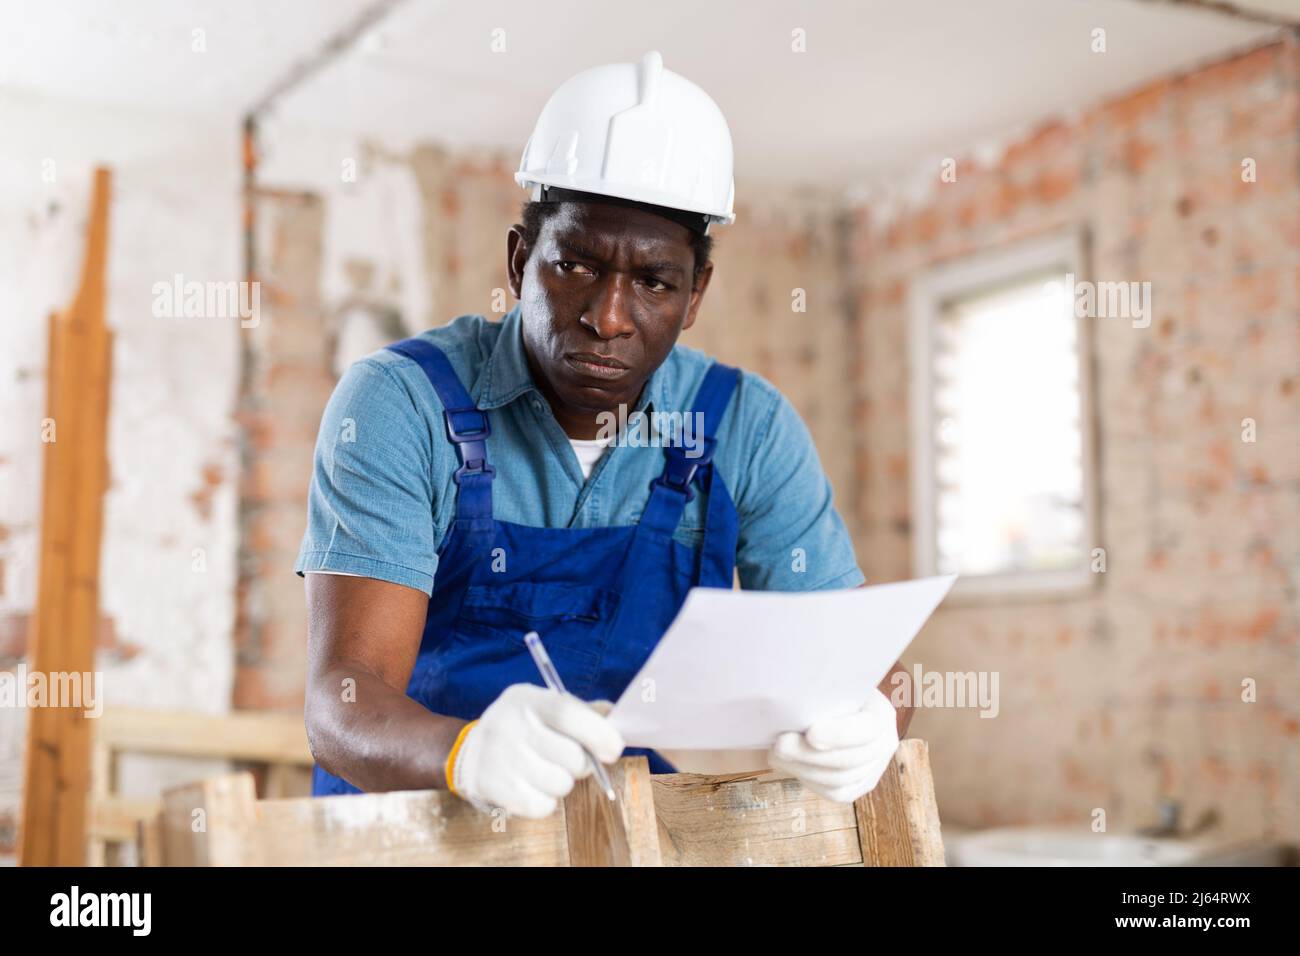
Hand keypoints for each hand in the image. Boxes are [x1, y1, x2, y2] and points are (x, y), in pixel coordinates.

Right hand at [447, 684, 623, 818]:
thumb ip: (585, 712)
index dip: (599, 733)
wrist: (473, 751)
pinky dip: (545, 802)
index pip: (568, 713)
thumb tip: (617, 720)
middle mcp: (509, 724)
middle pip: (572, 756)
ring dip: (562, 783)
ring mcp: (498, 757)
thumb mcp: (548, 707)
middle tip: (571, 761)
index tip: (614, 750)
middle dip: (582, 764)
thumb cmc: (526, 728)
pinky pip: (541, 806)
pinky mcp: (491, 787)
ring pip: (560, 784)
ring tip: (548, 772)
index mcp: (528, 699)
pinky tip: (533, 786)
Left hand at [767, 688, 899, 802]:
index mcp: (880, 712)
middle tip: (779, 744)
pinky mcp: (860, 785)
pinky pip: (837, 794)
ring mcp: (875, 767)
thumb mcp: (829, 682)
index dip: (839, 734)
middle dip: (809, 755)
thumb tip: (790, 697)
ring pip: (840, 780)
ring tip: (776, 755)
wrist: (831, 706)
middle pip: (850, 760)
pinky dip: (810, 781)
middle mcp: (884, 742)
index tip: (810, 732)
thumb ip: (819, 689)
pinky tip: (791, 766)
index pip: (867, 729)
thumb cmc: (825, 689)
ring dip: (803, 769)